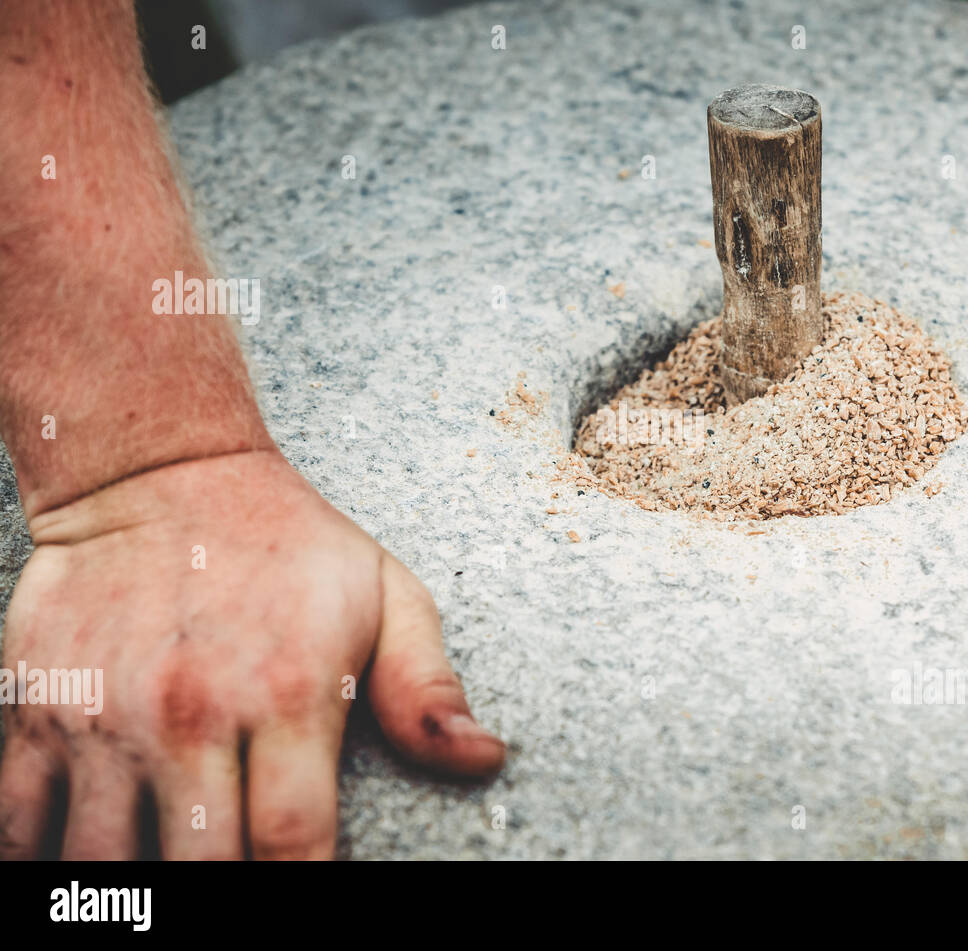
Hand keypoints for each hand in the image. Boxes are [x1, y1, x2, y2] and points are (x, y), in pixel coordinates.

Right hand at [0, 449, 504, 858]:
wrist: (161, 470)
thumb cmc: (289, 542)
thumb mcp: (386, 597)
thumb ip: (429, 692)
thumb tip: (485, 759)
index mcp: (289, 695)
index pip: (294, 847)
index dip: (301, 899)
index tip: (304, 903)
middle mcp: (192, 715)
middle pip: (201, 874)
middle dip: (219, 904)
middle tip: (236, 887)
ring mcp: (105, 717)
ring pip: (100, 868)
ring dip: (132, 897)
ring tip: (164, 877)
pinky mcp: (35, 708)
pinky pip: (17, 826)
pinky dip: (41, 862)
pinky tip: (86, 865)